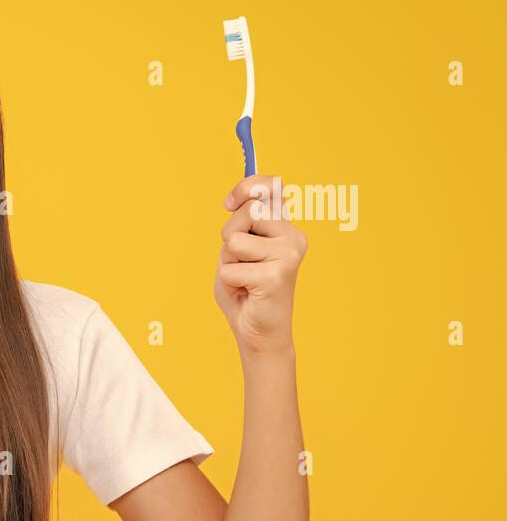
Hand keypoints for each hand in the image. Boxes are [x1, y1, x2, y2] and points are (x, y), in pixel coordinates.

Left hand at [213, 174, 307, 356]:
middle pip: (247, 211)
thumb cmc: (244, 291)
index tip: (229, 202)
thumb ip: (240, 226)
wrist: (257, 333)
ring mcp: (288, 255)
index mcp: (284, 229)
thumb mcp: (237, 251)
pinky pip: (229, 268)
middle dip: (229, 236)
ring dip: (228, 262)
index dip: (247, 187)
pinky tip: (246, 293)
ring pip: (234, 240)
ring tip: (243, 279)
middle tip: (240, 262)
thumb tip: (238, 201)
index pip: (271, 188)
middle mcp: (293, 238)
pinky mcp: (276, 275)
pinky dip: (228, 282)